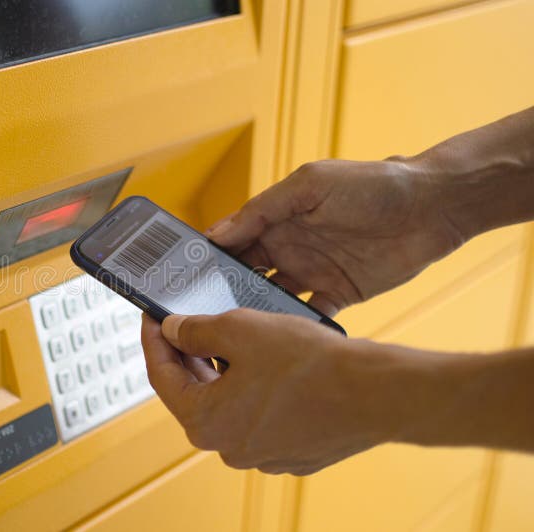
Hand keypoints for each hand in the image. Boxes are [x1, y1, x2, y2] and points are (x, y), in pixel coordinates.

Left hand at [141, 310, 412, 474]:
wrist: (374, 393)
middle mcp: (229, 447)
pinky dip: (254, 389)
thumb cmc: (310, 365)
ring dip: (223, 371)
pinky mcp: (291, 451)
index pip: (162, 376)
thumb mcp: (240, 329)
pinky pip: (260, 415)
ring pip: (229, 404)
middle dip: (188, 355)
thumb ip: (196, 330)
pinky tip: (266, 363)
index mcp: (206, 422)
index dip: (154, 341)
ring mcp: (261, 453)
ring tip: (230, 336)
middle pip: (194, 392)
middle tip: (187, 323)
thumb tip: (174, 331)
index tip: (153, 318)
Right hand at [206, 159, 464, 314]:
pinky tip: (277, 340)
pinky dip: (294, 328)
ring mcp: (313, 273)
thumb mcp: (309, 185)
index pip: (235, 239)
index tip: (185, 273)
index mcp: (279, 218)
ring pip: (271, 298)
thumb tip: (218, 232)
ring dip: (254, 311)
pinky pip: (309, 317)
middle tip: (201, 308)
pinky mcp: (338, 295)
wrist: (431, 207)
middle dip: (224, 288)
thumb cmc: (372, 184)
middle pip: (246, 272)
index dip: (211, 254)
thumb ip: (263, 209)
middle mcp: (291, 247)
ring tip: (232, 328)